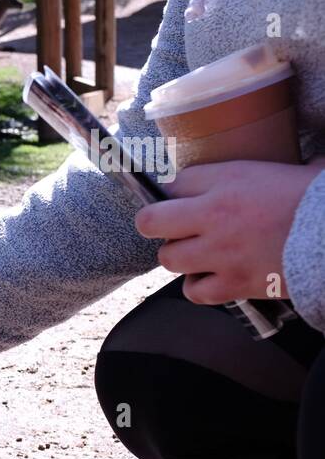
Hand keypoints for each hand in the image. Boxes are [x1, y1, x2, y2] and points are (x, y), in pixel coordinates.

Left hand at [135, 158, 324, 303]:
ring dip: (180, 257)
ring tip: (200, 254)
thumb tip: (281, 168)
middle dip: (157, 224)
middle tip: (175, 228)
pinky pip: (194, 291)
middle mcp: (216, 214)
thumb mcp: (298, 169)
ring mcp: (222, 252)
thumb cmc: (322, 200)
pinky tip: (213, 278)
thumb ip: (266, 173)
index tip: (187, 198)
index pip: (175, 182)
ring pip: (169, 258)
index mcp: (231, 179)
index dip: (178, 192)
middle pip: (150, 221)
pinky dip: (199, 288)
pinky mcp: (235, 283)